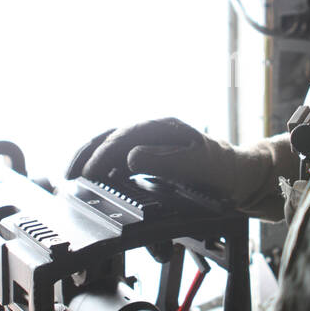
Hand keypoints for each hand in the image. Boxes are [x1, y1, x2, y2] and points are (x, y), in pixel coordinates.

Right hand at [67, 117, 298, 220]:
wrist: (241, 178)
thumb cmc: (224, 172)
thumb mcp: (198, 166)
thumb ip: (164, 161)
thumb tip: (130, 157)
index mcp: (164, 127)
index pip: (123, 135)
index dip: (102, 154)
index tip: (88, 174)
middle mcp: (154, 131)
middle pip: (110, 136)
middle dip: (87, 154)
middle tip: (68, 176)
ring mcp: (151, 143)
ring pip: (112, 146)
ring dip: (91, 160)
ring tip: (72, 179)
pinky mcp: (150, 157)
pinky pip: (120, 159)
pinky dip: (104, 169)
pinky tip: (94, 182)